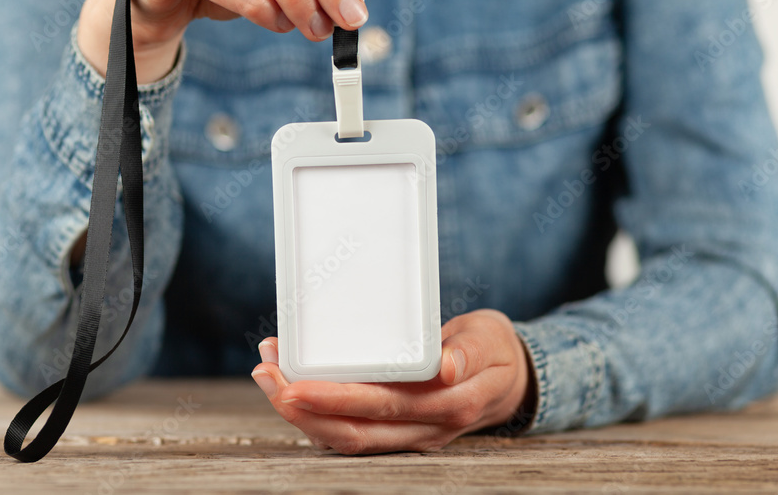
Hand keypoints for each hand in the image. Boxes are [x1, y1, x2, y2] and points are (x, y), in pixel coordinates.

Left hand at [251, 309, 534, 454]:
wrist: (512, 380)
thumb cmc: (495, 351)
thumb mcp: (492, 340)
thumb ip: (469, 352)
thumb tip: (444, 367)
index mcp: (447, 404)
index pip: (381, 407)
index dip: (334, 399)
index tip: (295, 382)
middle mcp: (423, 427)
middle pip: (353, 431)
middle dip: (301, 409)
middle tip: (266, 376)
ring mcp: (408, 433)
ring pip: (347, 437)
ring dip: (301, 413)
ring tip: (268, 375)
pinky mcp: (397, 429)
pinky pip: (352, 430)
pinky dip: (316, 411)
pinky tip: (291, 382)